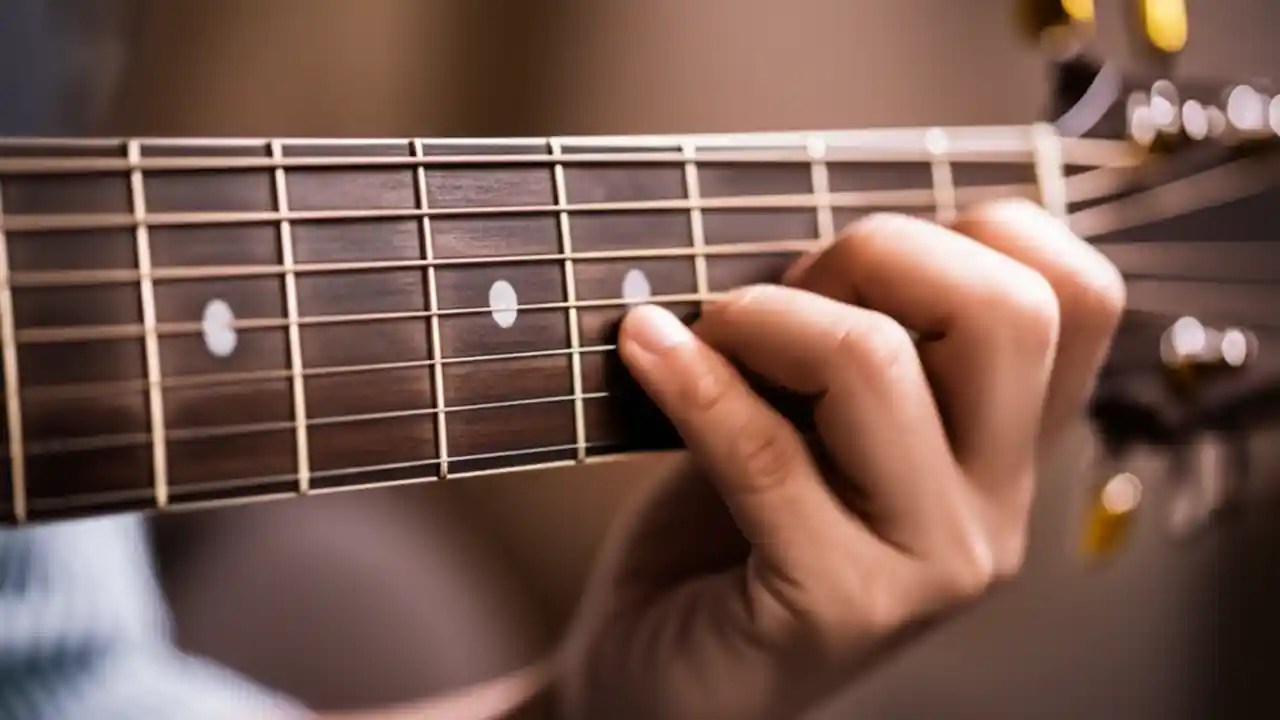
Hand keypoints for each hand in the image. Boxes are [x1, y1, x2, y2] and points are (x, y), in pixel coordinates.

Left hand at [554, 200, 1125, 718]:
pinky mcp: (840, 605)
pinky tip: (645, 348)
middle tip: (775, 293)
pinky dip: (692, 378)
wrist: (655, 680)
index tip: (860, 263)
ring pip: (877, 366)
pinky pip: (767, 449)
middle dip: (871, 251)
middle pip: (1006, 308)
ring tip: (700, 335)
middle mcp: (996, 508)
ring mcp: (931, 565)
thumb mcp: (804, 416)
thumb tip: (813, 236)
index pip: (1076, 293)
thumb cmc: (722, 536)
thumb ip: (839, 336)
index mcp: (1005, 448)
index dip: (971, 231)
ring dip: (761, 315)